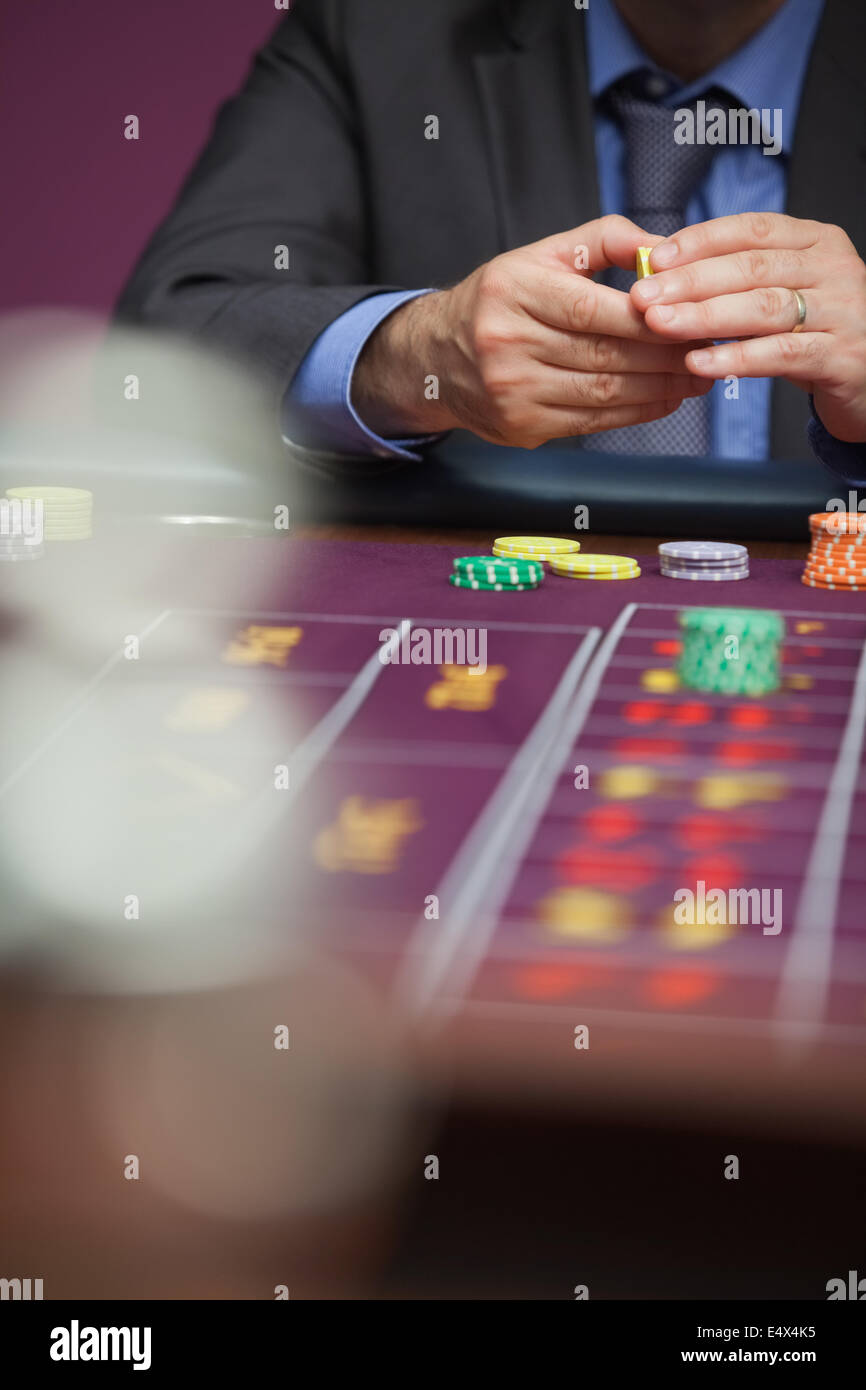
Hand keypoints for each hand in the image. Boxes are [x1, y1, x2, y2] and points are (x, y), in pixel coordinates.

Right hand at [352, 215, 711, 446]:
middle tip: (710, 349)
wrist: (437, 357)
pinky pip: (592, 422)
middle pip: (604, 355)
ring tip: (698, 376)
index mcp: (514, 291)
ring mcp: (512, 391)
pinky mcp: (521, 426)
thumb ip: (606, 239)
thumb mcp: (543, 254)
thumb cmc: (502, 299)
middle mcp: (507, 343)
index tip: (695, 317)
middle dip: (666, 356)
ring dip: (661, 388)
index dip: (650, 319)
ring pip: (603, 393)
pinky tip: (665, 399)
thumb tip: (666, 249)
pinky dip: (637, 412)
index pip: (593, 309)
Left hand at [631, 213, 865, 443]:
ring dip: (704, 317)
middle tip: (643, 296)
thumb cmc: (814, 335)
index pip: (752, 229)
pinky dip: (736, 358)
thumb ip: (736, 279)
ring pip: (764, 308)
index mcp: (816, 242)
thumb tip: (662, 268)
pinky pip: (782, 355)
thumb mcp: (781, 295)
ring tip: (660, 325)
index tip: (655, 258)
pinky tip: (698, 363)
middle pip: (752, 268)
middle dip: (690, 282)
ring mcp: (843, 311)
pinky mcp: (842, 357)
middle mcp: (834, 269)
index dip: (700, 241)